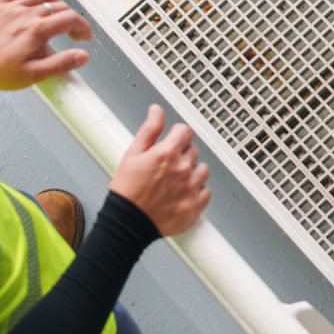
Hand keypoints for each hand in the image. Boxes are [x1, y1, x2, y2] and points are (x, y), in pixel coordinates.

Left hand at [0, 0, 91, 89]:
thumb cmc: (1, 72)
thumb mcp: (35, 74)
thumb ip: (61, 63)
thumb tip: (83, 56)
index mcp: (36, 30)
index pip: (70, 19)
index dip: (83, 27)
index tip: (84, 36)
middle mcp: (25, 14)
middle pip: (58, 6)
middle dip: (71, 18)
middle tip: (72, 32)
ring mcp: (10, 7)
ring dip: (54, 3)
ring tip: (56, 14)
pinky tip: (32, 3)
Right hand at [109, 104, 211, 236]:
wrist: (128, 222)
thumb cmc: (127, 190)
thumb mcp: (132, 154)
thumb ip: (149, 130)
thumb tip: (157, 111)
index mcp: (168, 153)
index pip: (186, 132)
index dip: (177, 136)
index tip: (172, 143)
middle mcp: (183, 169)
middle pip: (193, 151)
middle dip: (181, 155)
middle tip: (166, 167)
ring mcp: (191, 188)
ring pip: (202, 170)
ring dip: (192, 172)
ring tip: (175, 182)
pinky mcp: (196, 206)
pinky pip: (206, 192)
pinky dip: (197, 192)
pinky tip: (182, 194)